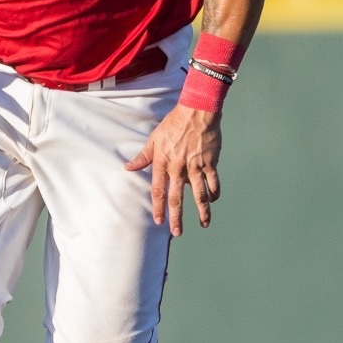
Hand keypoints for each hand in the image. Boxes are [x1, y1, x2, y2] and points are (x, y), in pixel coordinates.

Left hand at [126, 104, 221, 234]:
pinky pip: (213, 182)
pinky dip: (214, 192)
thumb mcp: (154, 138)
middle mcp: (178, 167)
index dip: (158, 208)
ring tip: (203, 224)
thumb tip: (128, 167)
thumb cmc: (174, 123)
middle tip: (178, 232)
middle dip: (177, 217)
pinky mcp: (210, 162)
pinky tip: (214, 200)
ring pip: (199, 194)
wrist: (197, 111)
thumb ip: (143, 156)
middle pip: (177, 197)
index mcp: (163, 162)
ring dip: (202, 211)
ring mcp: (195, 166)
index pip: (158, 191)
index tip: (159, 221)